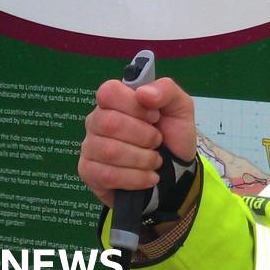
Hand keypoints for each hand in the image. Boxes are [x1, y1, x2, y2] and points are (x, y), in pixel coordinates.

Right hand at [79, 77, 196, 207]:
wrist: (178, 169)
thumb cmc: (173, 134)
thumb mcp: (180, 107)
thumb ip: (166, 90)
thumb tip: (142, 92)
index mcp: (115, 100)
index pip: (109, 92)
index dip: (134, 106)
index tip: (154, 117)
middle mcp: (97, 121)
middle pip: (109, 124)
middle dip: (144, 136)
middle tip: (158, 141)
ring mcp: (90, 147)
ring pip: (109, 152)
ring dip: (142, 159)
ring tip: (156, 160)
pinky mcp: (89, 172)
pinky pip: (106, 175)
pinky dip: (135, 178)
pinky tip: (148, 177)